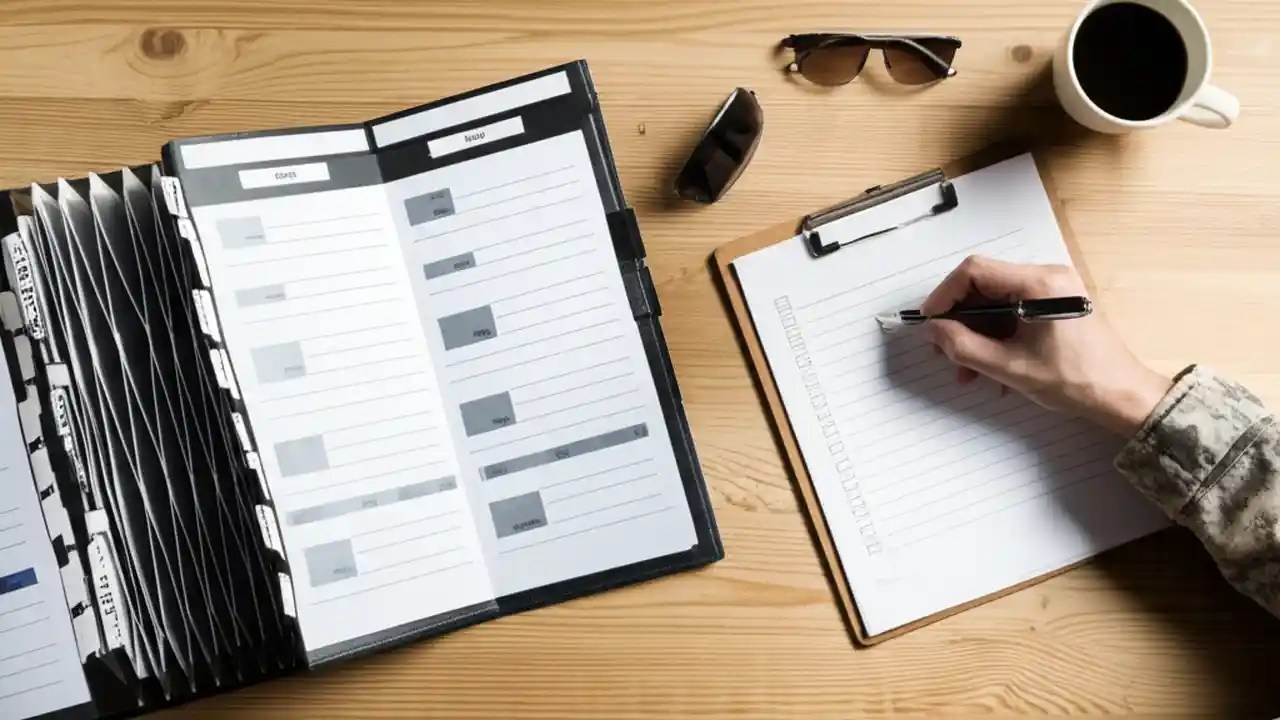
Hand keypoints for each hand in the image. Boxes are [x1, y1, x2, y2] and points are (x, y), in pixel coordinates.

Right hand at [921, 256, 1169, 436]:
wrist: (1121, 395)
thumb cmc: (1073, 381)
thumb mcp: (1009, 367)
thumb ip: (963, 346)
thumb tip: (932, 331)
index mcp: (1039, 284)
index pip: (974, 271)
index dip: (944, 295)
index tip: (930, 323)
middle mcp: (1047, 276)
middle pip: (983, 285)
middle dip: (959, 320)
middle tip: (944, 352)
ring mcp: (1052, 289)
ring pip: (995, 301)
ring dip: (976, 334)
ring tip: (967, 371)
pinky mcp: (1054, 304)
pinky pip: (1012, 311)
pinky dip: (995, 336)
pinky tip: (990, 368)